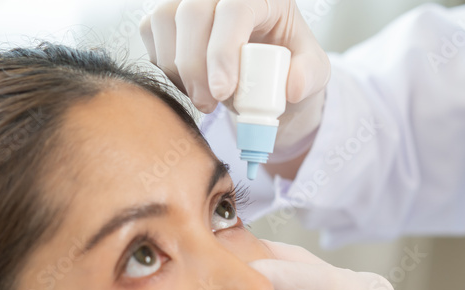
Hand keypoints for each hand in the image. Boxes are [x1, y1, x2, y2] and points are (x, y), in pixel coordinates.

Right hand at [139, 0, 329, 153]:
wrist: (265, 70)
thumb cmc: (288, 64)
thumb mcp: (312, 72)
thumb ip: (309, 76)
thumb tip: (291, 87)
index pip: (234, 9)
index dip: (223, 51)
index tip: (223, 92)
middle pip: (192, 12)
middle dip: (195, 66)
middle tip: (209, 105)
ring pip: (165, 19)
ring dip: (177, 68)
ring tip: (202, 98)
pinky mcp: (169, 12)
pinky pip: (151, 31)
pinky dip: (164, 63)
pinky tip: (188, 83)